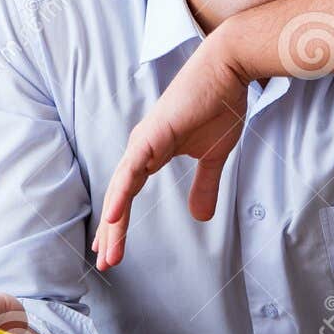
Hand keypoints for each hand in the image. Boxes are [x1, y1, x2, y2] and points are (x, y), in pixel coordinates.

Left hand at [92, 33, 248, 269]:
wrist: (228, 70)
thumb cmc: (219, 105)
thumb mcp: (214, 157)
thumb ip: (204, 186)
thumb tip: (200, 217)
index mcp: (151, 154)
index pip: (129, 195)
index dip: (120, 224)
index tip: (112, 252)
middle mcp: (141, 149)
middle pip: (119, 197)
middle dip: (111, 232)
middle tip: (105, 263)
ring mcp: (144, 141)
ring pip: (121, 188)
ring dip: (114, 222)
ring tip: (107, 251)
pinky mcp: (152, 135)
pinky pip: (132, 170)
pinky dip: (121, 193)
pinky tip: (112, 215)